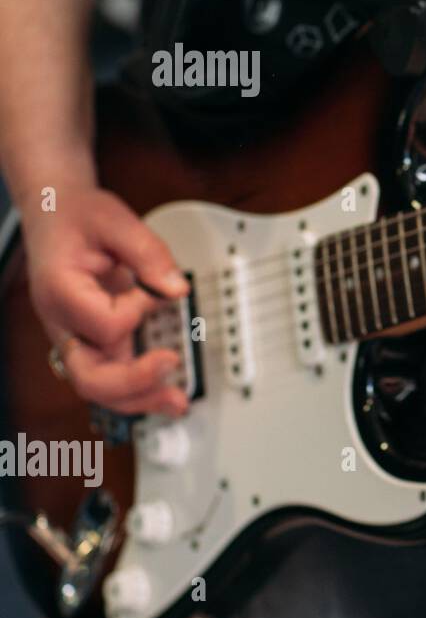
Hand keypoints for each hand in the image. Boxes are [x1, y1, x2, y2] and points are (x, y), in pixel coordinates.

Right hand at [23, 185, 189, 415]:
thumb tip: (176, 288)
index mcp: (61, 291)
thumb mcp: (116, 220)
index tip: (150, 288)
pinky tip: (163, 392)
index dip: (137, 310)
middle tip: (173, 373)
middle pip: (89, 377)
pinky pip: (108, 375)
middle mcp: (62, 322)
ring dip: (139, 399)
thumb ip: (148, 252)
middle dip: (135, 383)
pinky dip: (136, 388)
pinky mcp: (91, 339)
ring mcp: (75, 335)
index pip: (106, 325)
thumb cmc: (78, 217)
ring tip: (177, 403)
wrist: (56, 214)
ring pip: (98, 387)